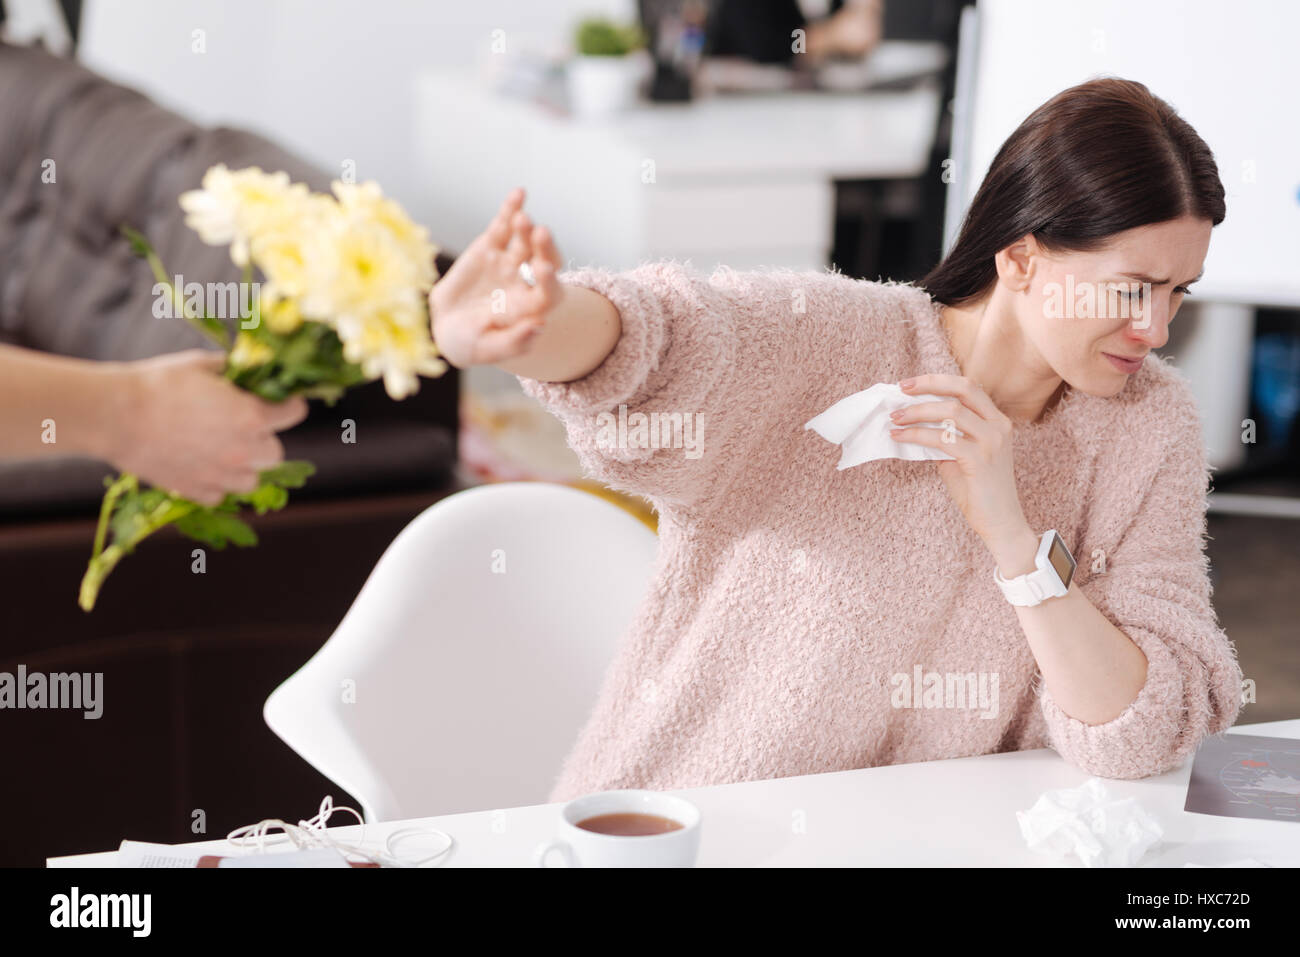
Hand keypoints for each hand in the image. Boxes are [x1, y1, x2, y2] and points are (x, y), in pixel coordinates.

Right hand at [105, 349, 307, 505]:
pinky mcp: (196, 491)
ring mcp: (221, 475)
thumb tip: (243, 370)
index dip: (289, 405)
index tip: (281, 401)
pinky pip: (220, 494)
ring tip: (222, 450)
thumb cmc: (158, 384)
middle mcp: (244, 451)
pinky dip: (216, 483)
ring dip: (244, 467)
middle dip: (263, 439)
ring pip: (252, 480)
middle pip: (275, 453)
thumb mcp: (201, 365)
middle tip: (243, 427)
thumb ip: (231, 371)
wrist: (115, 415)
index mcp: (252, 417)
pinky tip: (201, 466)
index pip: (294, 413)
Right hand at [429, 187, 563, 367]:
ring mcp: (510, 261)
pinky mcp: (491, 246)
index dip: (548, 280)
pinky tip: (519, 193)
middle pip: (545, 260)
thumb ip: (515, 342)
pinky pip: (503, 225)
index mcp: (531, 308)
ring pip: (525, 240)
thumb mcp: (488, 348)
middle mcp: (526, 281)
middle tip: (540, 233)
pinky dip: (511, 209)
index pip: (549, 292)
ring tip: (521, 219)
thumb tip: (539, 327)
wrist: (448, 327)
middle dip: (545, 247)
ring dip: (526, 228)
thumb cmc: (472, 343)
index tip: (541, 268)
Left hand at [889, 374, 1034, 561]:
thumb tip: (914, 422)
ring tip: (895, 418)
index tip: (910, 384)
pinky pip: (942, 438)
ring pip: (950, 411)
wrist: (1001, 523)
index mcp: (997, 422)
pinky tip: (900, 437)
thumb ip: (947, 437)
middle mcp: (999, 426)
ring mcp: (992, 441)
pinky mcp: (979, 459)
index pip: (968, 387)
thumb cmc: (979, 492)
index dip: (938, 381)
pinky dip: (917, 434)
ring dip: (917, 412)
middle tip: (900, 389)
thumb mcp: (963, 456)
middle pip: (963, 390)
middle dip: (929, 384)